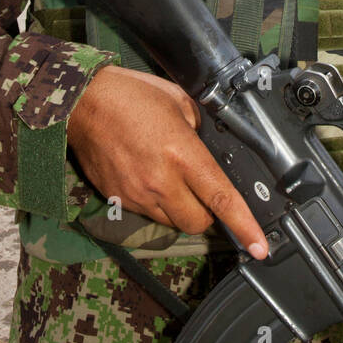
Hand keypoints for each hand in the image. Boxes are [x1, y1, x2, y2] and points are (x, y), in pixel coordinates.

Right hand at [67, 64, 268, 259]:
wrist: (83, 103)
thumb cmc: (131, 95)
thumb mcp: (180, 102)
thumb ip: (202, 129)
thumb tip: (214, 149)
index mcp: (181, 153)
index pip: (221, 198)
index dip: (244, 226)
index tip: (259, 247)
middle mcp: (160, 180)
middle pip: (198, 223)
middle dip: (208, 214)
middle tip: (203, 191)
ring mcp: (136, 194)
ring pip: (172, 222)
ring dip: (180, 209)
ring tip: (171, 179)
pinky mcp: (117, 200)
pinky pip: (147, 214)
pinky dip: (155, 203)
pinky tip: (148, 177)